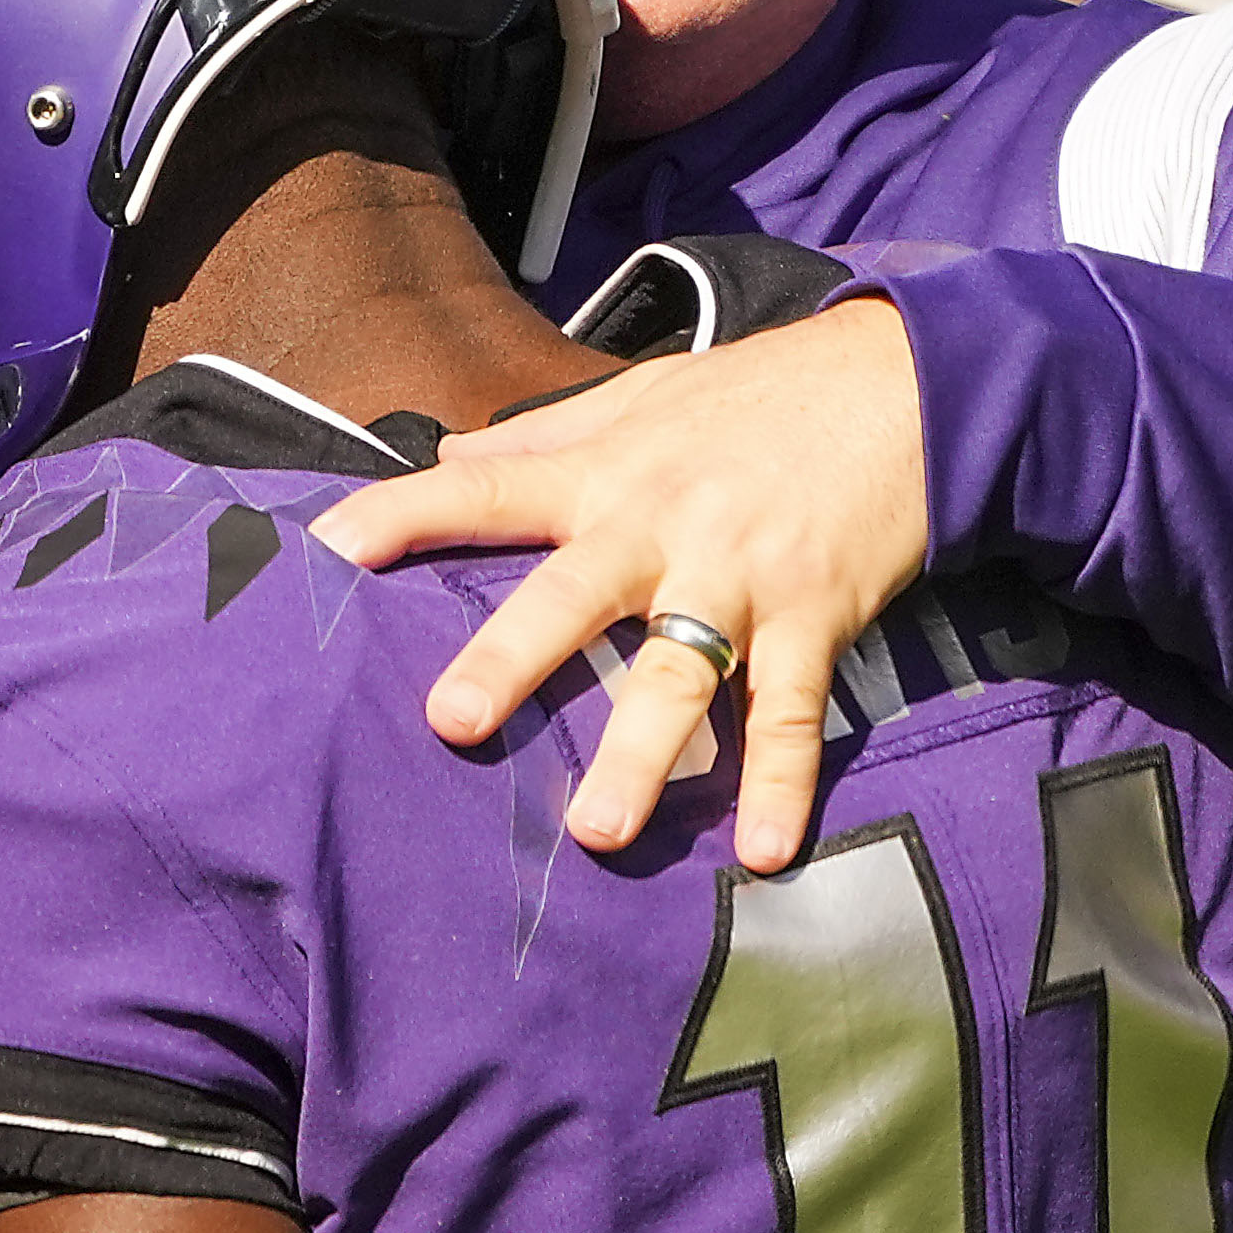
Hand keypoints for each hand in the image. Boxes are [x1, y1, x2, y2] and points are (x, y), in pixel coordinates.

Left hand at [311, 298, 927, 873]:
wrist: (905, 380)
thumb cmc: (759, 393)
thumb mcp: (644, 394)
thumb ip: (544, 430)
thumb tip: (448, 451)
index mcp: (608, 471)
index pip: (487, 488)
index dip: (404, 515)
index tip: (326, 551)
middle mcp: (663, 525)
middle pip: (574, 595)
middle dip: (514, 656)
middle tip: (451, 722)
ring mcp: (741, 574)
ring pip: (680, 670)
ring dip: (642, 754)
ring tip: (595, 832)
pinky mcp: (817, 614)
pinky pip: (792, 710)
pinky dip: (782, 781)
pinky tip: (761, 852)